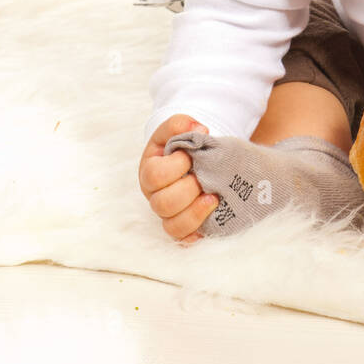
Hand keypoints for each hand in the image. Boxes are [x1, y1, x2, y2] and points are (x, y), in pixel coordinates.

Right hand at [138, 114, 219, 243]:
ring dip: (196, 211)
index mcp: (149, 173)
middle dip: (188, 189)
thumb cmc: (182, 146)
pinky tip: (212, 216)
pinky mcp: (184, 228)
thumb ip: (181, 124)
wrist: (194, 160)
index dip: (176, 165)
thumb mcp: (177, 129)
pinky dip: (197, 232)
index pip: (155, 175)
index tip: (191, 155)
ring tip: (214, 197)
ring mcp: (169, 215)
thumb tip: (200, 130)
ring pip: (173, 226)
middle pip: (164, 204)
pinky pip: (185, 240)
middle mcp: (155, 197)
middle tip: (202, 177)